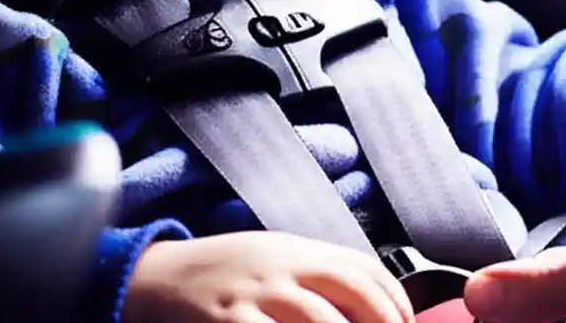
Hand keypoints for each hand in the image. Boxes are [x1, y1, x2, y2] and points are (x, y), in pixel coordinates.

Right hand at [123, 231, 414, 322]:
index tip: (407, 321)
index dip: (394, 297)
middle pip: (350, 292)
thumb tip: (371, 296)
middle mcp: (282, 267)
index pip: (363, 267)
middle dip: (382, 322)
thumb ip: (317, 272)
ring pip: (320, 321)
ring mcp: (255, 295)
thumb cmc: (224, 272)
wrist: (158, 276)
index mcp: (298, 249)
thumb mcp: (275, 256)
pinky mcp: (229, 321)